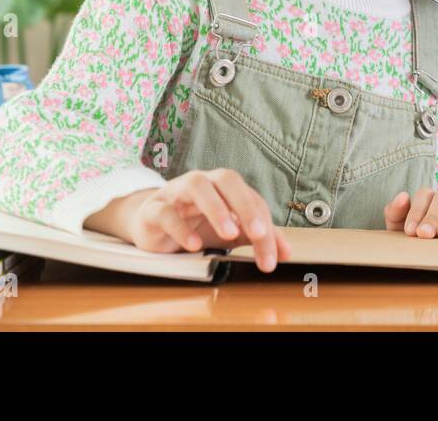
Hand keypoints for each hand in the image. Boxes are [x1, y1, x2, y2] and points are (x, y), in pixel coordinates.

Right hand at [118, 168, 291, 271]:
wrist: (153, 226)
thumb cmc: (195, 224)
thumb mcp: (229, 231)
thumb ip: (256, 238)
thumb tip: (285, 252)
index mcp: (225, 186)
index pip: (251, 199)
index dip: (266, 225)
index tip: (275, 256)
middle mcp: (203, 182)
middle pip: (228, 180)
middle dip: (246, 206)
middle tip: (259, 234)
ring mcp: (176, 193)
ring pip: (197, 187)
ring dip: (216, 209)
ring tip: (229, 235)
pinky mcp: (154, 210)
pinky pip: (166, 213)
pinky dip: (181, 228)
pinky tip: (193, 245)